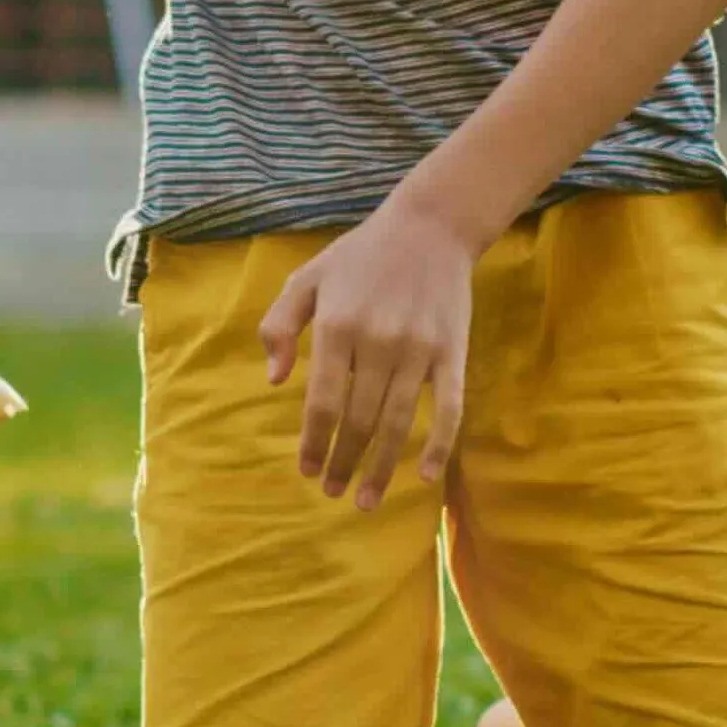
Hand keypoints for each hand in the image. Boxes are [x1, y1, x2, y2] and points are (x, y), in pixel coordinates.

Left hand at [260, 204, 479, 512]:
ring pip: (397, 423)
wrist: (430, 227)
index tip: (307, 471)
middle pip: (357, 421)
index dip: (313, 443)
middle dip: (343, 463)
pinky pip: (447, 408)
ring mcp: (419, 350)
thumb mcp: (308, 278)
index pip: (322, 402)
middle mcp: (378, 342)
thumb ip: (280, 325)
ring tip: (365, 499)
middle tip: (333, 492)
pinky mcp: (452, 352)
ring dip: (380, 468)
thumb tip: (274, 380)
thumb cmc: (360, 256)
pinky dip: (438, 446)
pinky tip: (424, 476)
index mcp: (338, 327)